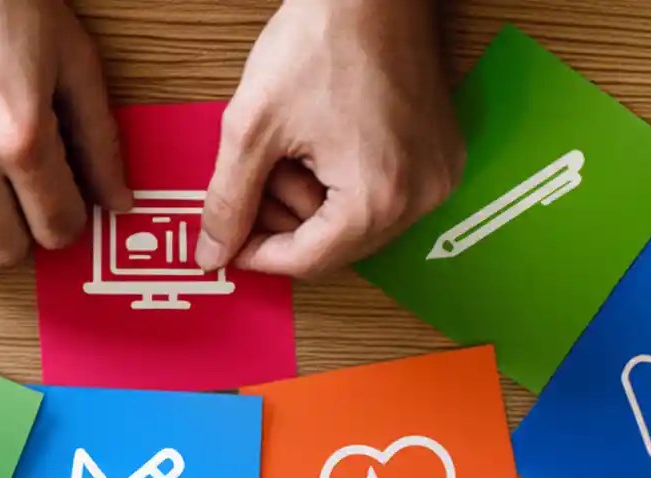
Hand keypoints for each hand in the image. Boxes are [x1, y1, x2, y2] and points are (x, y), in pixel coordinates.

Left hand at [198, 0, 464, 277]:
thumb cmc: (321, 42)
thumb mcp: (253, 127)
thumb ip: (229, 200)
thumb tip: (212, 252)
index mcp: (376, 200)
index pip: (306, 261)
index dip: (256, 254)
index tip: (227, 239)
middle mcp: (418, 198)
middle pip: (334, 247)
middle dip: (284, 221)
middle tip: (257, 177)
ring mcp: (435, 176)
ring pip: (356, 223)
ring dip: (312, 201)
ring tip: (289, 150)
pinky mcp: (439, 155)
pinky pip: (383, 194)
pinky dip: (344, 183)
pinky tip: (319, 145)